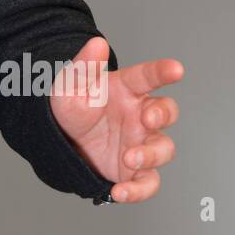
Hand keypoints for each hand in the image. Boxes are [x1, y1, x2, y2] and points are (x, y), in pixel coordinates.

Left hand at [49, 36, 182, 202]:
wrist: (58, 141)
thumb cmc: (71, 107)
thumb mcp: (69, 86)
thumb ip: (84, 66)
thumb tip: (97, 43)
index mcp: (126, 90)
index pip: (147, 76)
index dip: (162, 71)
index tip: (176, 69)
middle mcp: (139, 115)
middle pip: (166, 111)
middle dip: (163, 114)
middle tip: (148, 118)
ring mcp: (140, 142)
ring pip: (163, 148)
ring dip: (151, 154)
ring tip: (129, 157)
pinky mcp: (134, 170)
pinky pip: (147, 182)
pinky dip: (139, 190)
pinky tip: (121, 191)